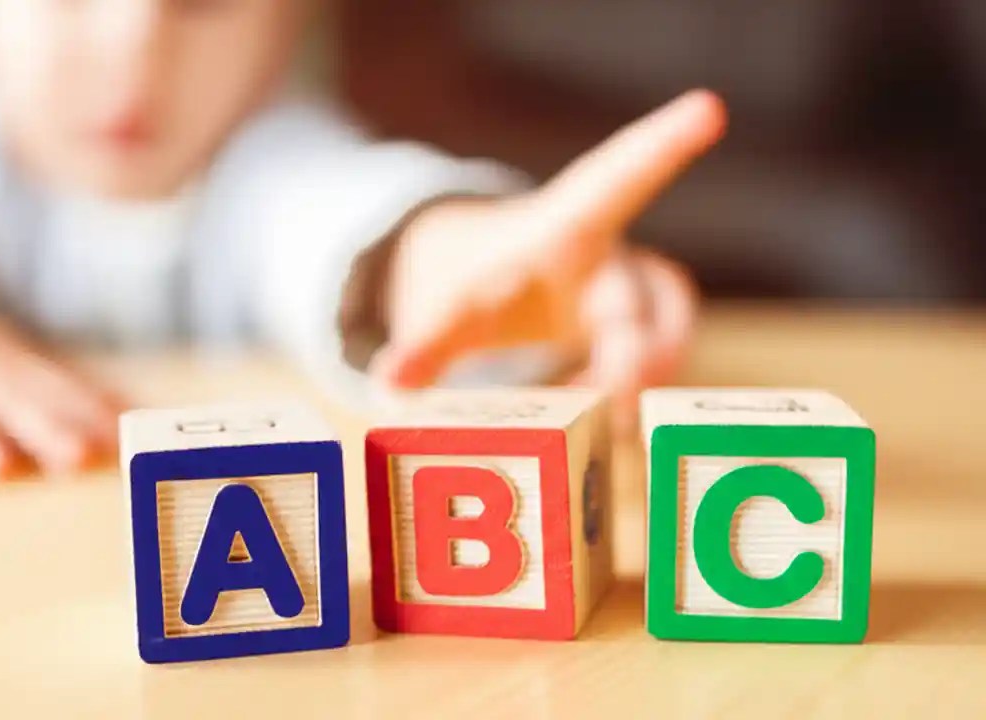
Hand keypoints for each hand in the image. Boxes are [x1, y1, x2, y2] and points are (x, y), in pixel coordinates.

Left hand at [376, 90, 724, 415]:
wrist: (504, 288)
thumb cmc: (484, 282)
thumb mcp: (451, 307)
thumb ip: (424, 344)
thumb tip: (386, 383)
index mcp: (562, 227)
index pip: (614, 183)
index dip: (660, 147)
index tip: (706, 109)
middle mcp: (611, 255)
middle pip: (638, 296)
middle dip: (634, 353)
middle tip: (615, 406)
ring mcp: (634, 292)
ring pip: (669, 323)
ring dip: (649, 373)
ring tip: (611, 425)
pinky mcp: (646, 329)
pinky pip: (666, 351)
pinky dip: (646, 388)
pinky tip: (612, 427)